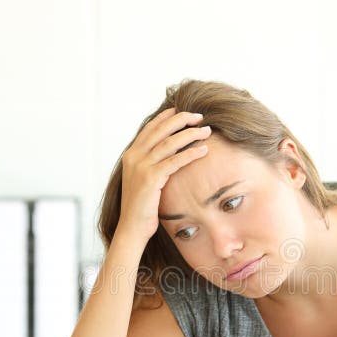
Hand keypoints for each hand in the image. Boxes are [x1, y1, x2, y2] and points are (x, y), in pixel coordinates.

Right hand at [116, 108, 211, 240]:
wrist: (132, 227)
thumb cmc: (141, 207)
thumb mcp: (142, 180)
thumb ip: (150, 165)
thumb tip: (167, 154)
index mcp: (131, 155)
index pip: (150, 129)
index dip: (166, 117)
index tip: (180, 110)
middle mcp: (134, 157)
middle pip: (161, 130)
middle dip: (181, 120)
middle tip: (199, 116)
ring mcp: (141, 167)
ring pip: (169, 143)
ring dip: (190, 134)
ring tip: (206, 131)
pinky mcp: (151, 178)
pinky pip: (175, 161)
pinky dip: (191, 153)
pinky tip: (204, 150)